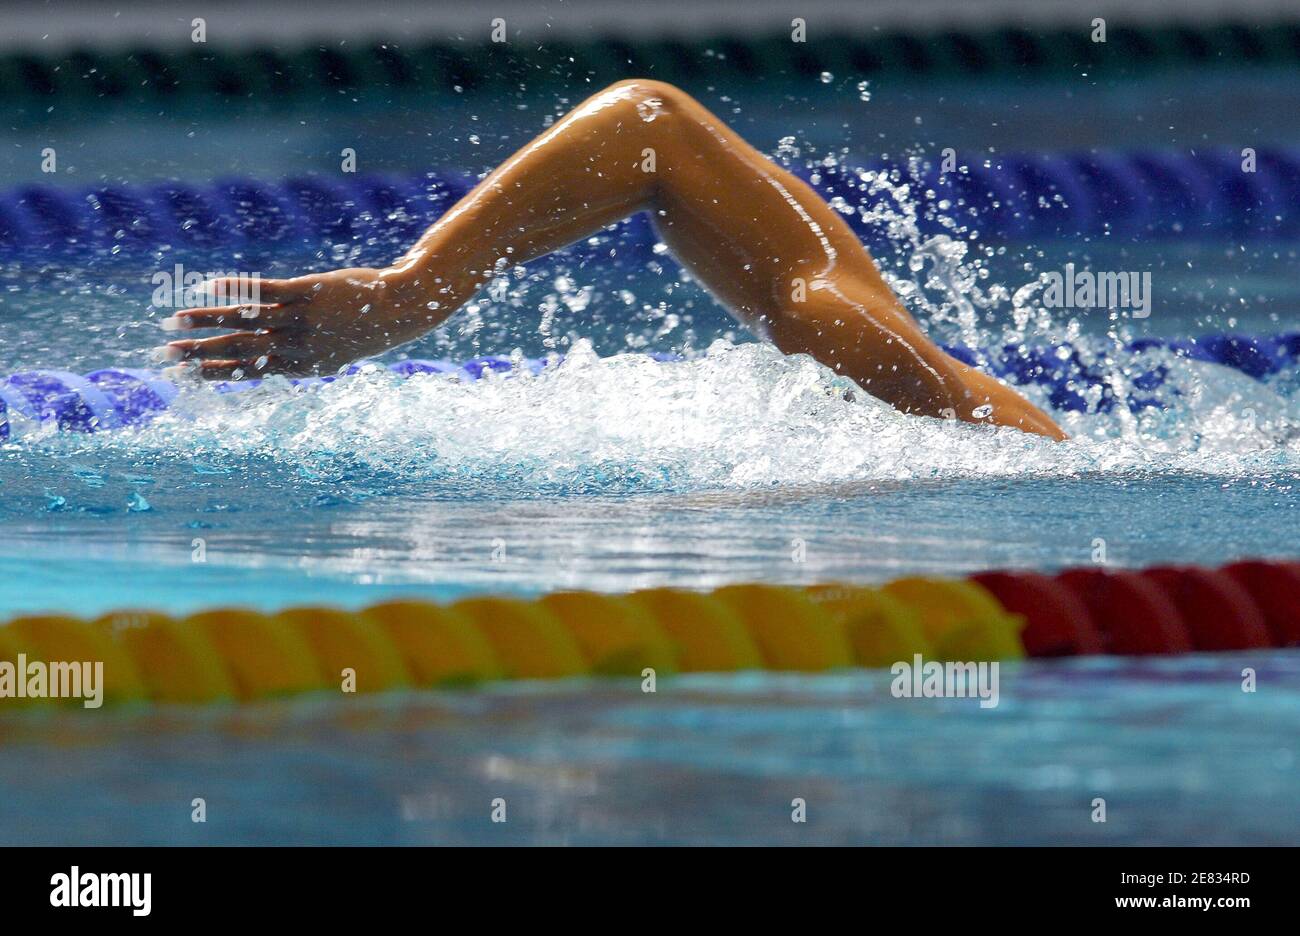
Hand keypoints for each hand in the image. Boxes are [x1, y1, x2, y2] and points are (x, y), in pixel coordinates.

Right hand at [154, 267, 429, 378]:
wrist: (399, 309)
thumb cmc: (364, 330)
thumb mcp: (332, 355)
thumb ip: (299, 359)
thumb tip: (266, 362)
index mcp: (301, 368)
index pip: (246, 373)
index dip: (211, 374)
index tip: (181, 375)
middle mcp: (298, 347)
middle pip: (238, 352)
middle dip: (197, 353)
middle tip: (162, 354)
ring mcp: (302, 319)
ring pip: (245, 321)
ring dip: (205, 321)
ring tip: (172, 319)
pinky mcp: (308, 292)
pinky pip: (266, 290)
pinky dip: (235, 288)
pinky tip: (208, 287)